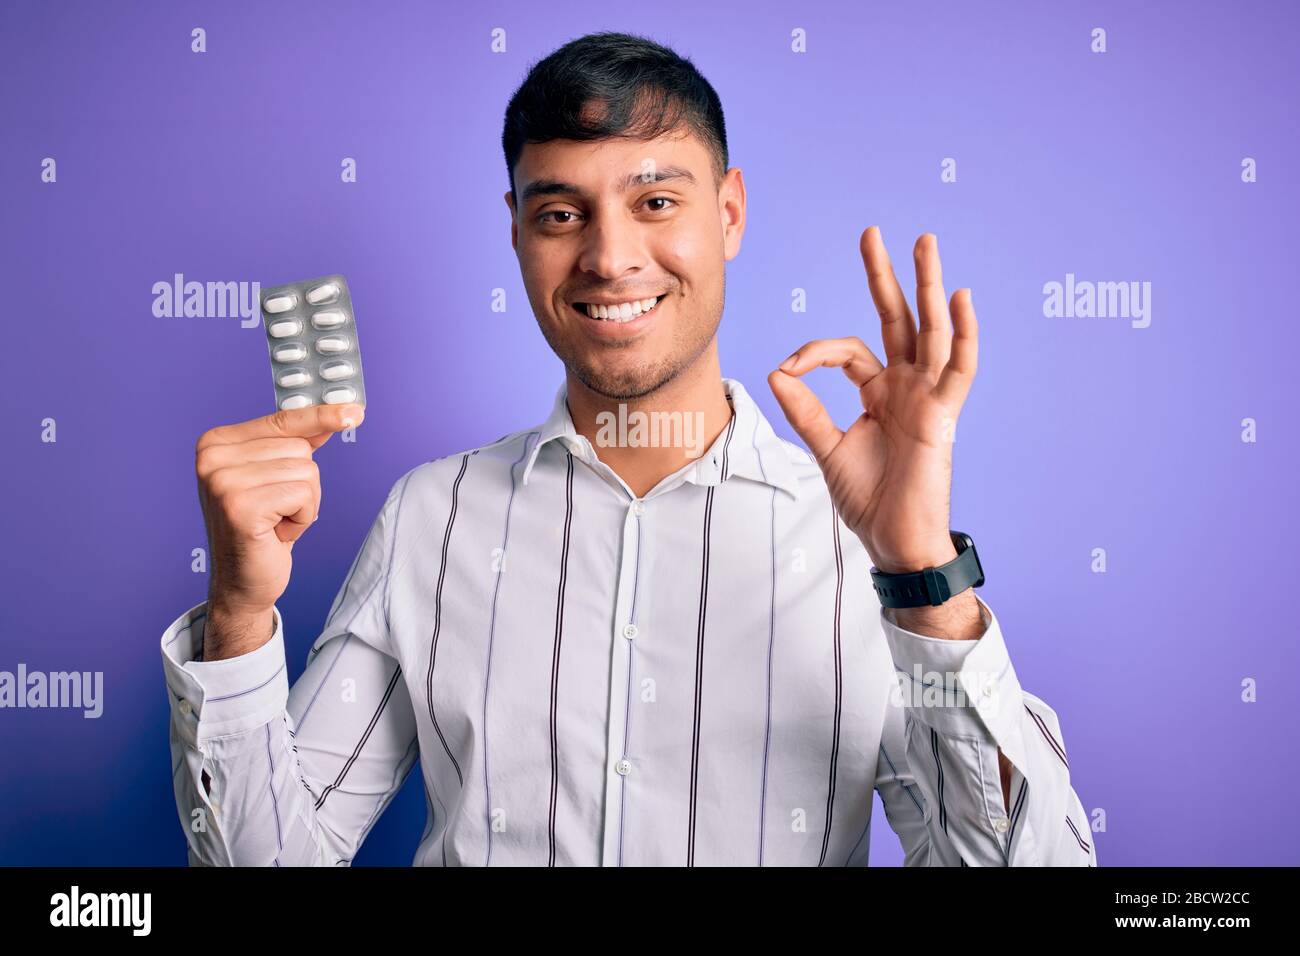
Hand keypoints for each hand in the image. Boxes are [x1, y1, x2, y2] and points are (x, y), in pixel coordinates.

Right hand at [194, 403, 363, 648]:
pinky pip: (304, 495)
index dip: (320, 417)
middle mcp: (212, 457)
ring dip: (303, 504)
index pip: (282, 420)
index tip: (354, 411)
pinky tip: (275, 534)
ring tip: (274, 522)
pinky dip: (302, 518)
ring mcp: (223, 481)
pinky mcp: (240, 506)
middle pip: (300, 448)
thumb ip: (297, 442)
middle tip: (274, 511)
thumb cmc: (260, 529)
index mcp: (215, 443)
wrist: (241, 583)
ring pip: (306, 471)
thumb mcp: (274, 477)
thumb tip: (340, 412)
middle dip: (301, 484)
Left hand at [768, 226, 977, 572]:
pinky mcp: (943, 416)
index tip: (789, 368)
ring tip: (926, 242)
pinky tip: (961, 298)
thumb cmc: (868, 499)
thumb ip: (805, 410)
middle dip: (887, 276)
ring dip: (929, 286)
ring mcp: (927, 397)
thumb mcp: (826, 448)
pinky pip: (959, 369)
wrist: (892, 540)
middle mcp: (906, 387)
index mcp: (878, 392)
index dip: (815, 352)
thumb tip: (777, 372)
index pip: (848, 351)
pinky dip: (965, 334)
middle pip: (898, 319)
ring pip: (932, 331)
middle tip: (874, 233)